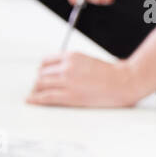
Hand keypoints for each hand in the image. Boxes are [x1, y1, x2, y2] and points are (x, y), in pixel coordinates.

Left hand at [27, 51, 142, 106]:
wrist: (124, 82)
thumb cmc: (112, 74)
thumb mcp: (89, 61)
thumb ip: (74, 65)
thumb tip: (63, 73)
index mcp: (72, 56)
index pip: (46, 62)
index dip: (42, 71)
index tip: (41, 76)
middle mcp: (67, 66)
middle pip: (41, 73)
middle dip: (38, 81)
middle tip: (38, 88)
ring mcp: (67, 81)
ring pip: (40, 84)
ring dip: (36, 90)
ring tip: (35, 95)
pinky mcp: (69, 95)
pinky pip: (46, 96)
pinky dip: (35, 99)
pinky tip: (31, 100)